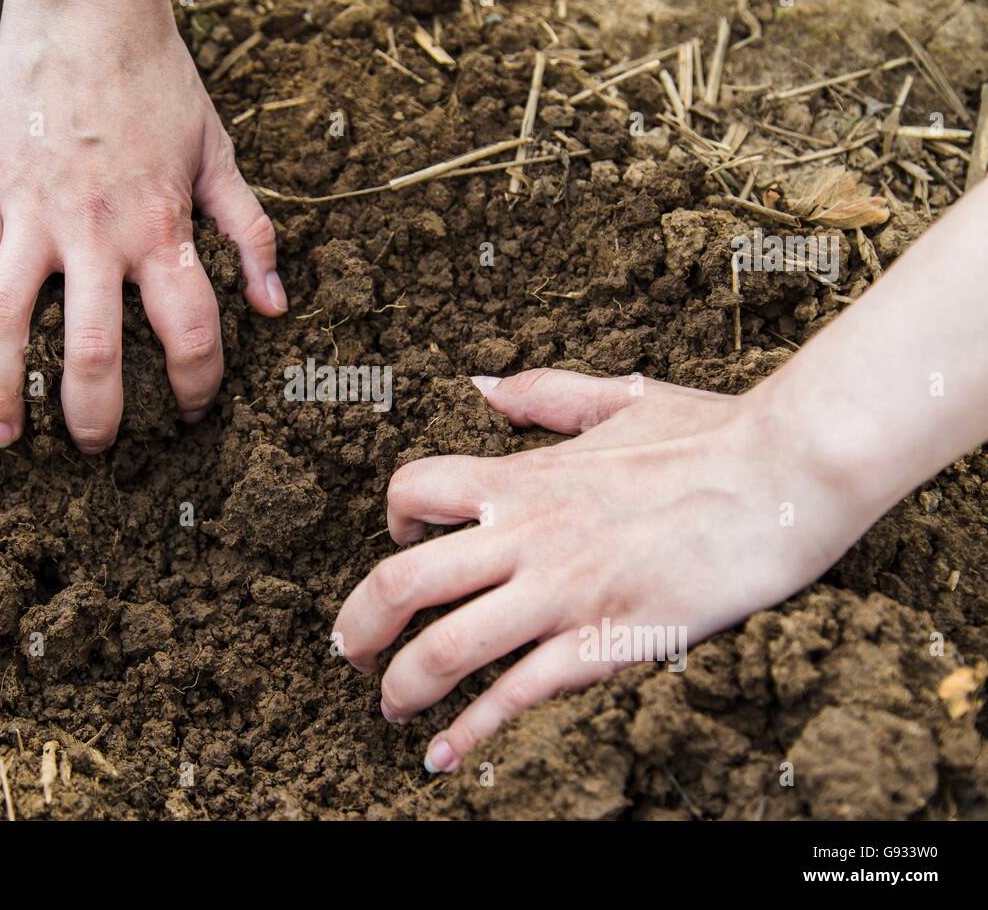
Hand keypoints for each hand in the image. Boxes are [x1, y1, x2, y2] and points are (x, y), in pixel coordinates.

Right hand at [0, 0, 285, 451]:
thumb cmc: (159, 79)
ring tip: (8, 437)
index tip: (194, 409)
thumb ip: (250, 232)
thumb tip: (274, 305)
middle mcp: (97, 232)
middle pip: (96, 352)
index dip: (197, 385)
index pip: (188, 332)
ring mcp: (35, 216)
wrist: (85, 7)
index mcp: (161, 225)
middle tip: (99, 449)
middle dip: (99, 415)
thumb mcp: (219, 153)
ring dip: (8, 391)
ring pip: (11, 325)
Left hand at [333, 369, 876, 772]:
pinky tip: (441, 755)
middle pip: (401, 582)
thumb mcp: (619, 397)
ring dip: (400, 687)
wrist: (787, 475)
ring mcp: (562, 591)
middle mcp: (527, 534)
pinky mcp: (605, 641)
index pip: (413, 491)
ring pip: (445, 649)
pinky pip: (517, 695)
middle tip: (350, 653)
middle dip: (357, 627)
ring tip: (390, 706)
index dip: (390, 523)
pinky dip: (469, 732)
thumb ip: (543, 394)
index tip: (398, 548)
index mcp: (525, 475)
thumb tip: (481, 383)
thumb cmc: (711, 434)